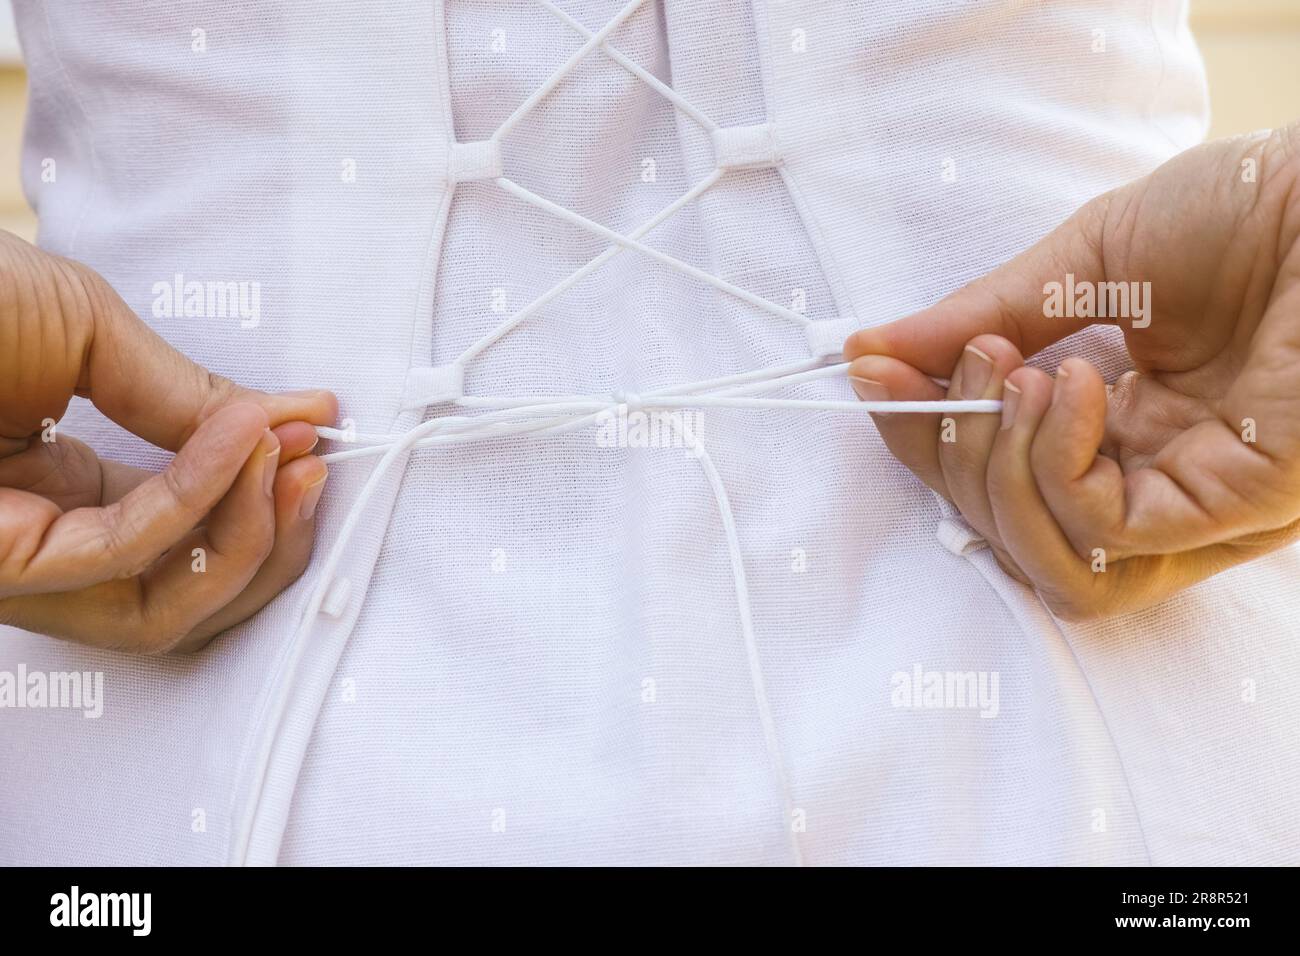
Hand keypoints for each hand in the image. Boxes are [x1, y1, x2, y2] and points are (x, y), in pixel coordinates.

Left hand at [0, 231, 336, 651]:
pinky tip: (241, 440)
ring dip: (248, 538)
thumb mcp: (92, 332)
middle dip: (271, 542)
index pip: (186, 540)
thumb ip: (186, 394)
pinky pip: (123, 557)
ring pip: (161, 611)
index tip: (318, 434)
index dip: (264, 497)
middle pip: (186, 600)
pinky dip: (199, 501)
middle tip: (319, 466)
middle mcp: (45, 546)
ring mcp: (17, 566)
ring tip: (292, 457)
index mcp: (64, 495)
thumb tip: (290, 421)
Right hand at [843, 125, 1299, 619]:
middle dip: (954, 455)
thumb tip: (869, 351)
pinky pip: (1102, 538)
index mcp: (1129, 427)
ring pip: (1053, 568)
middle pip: (1013, 537)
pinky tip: (1071, 385)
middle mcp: (1159, 482)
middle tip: (965, 362)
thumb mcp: (1081, 261)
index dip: (931, 440)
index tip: (877, 374)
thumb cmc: (1241, 213)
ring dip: (997, 477)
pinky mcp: (1233, 513)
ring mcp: (1197, 507)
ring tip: (1015, 376)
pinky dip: (1055, 465)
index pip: (1002, 480)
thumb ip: (981, 316)